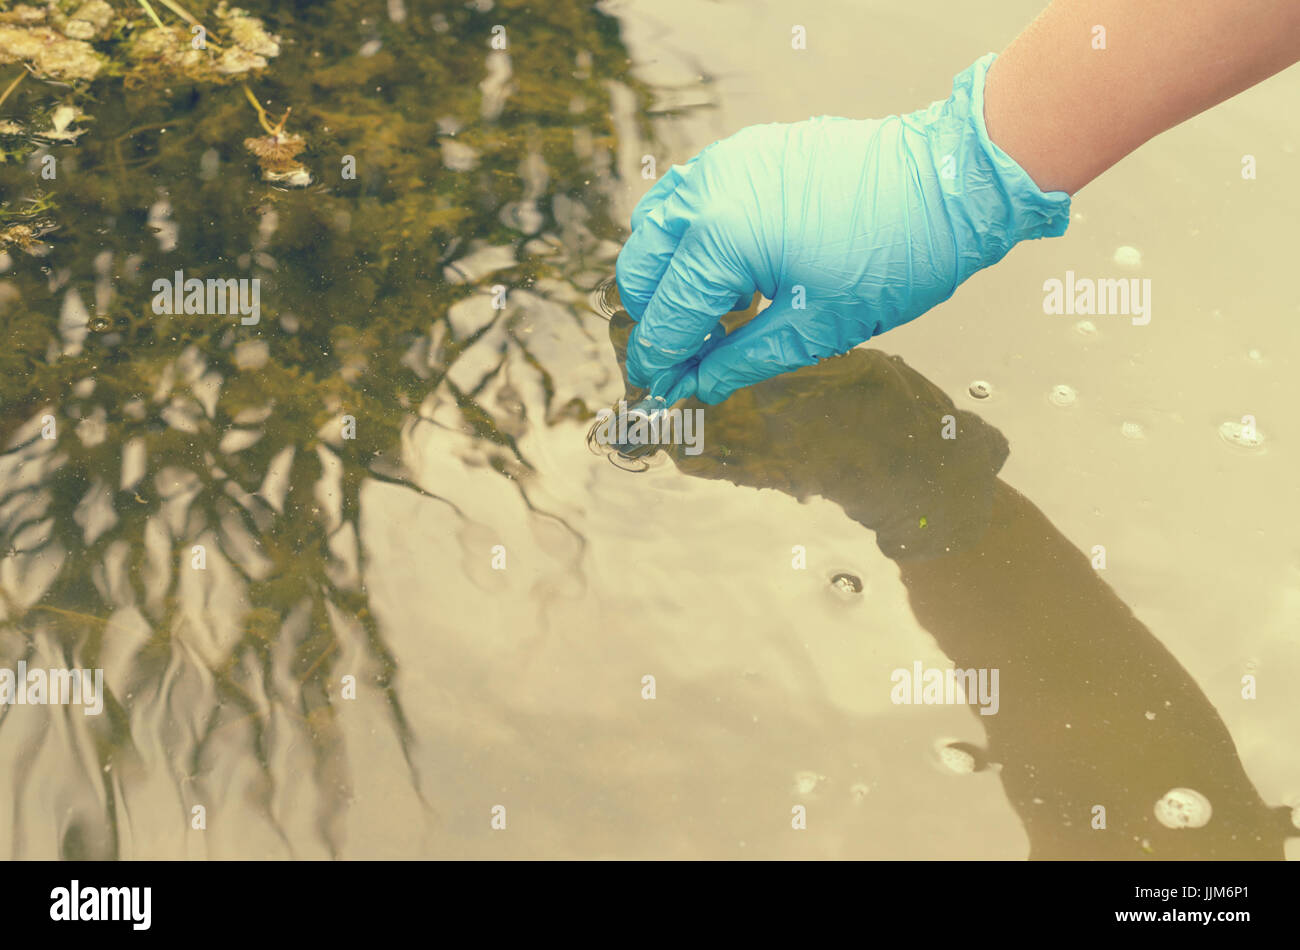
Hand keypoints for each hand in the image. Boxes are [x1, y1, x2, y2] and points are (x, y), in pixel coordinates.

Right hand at [615, 53, 1070, 404]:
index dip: (658, 360)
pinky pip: (689, 198)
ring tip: (715, 314)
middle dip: (654, 317)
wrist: (949, 183)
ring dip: (668, 275)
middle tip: (683, 357)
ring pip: (654, 227)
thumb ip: (739, 360)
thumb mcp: (813, 328)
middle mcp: (708, 190)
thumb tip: (696, 386)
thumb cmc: (893, 254)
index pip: (664, 314)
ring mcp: (724, 161)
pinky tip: (734, 272)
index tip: (656, 388)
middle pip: (639, 266)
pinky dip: (691, 239)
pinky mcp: (745, 150)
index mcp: (721, 237)